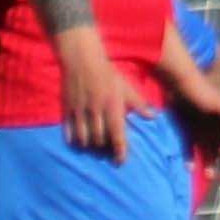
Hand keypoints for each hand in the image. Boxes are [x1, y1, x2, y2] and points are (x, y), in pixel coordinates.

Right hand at [58, 31, 132, 160]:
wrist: (82, 58)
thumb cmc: (107, 74)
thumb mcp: (126, 87)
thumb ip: (138, 103)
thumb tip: (152, 117)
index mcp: (113, 105)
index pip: (117, 134)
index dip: (119, 151)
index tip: (120, 161)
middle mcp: (96, 110)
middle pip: (99, 139)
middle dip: (103, 149)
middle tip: (106, 152)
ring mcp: (80, 109)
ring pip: (84, 137)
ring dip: (88, 146)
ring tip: (92, 147)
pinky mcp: (67, 108)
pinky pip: (68, 130)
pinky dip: (72, 139)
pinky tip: (76, 141)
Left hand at [167, 61, 219, 183]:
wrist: (178, 83)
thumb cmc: (201, 91)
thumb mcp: (218, 105)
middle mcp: (218, 134)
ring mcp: (202, 135)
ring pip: (210, 158)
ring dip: (211, 169)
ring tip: (208, 175)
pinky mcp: (187, 134)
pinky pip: (190, 151)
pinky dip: (190, 160)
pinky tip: (189, 168)